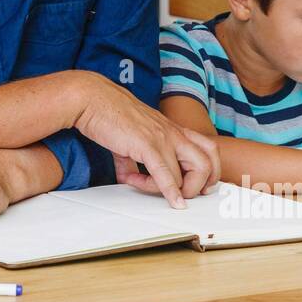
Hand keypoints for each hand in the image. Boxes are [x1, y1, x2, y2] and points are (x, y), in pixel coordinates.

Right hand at [74, 73, 219, 207]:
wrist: (92, 99)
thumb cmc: (108, 114)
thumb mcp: (129, 139)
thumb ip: (133, 161)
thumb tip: (129, 178)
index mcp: (172, 129)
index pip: (208, 149)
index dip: (208, 173)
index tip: (197, 188)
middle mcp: (174, 133)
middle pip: (208, 162)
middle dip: (201, 186)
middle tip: (184, 196)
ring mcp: (163, 138)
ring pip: (192, 173)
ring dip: (176, 191)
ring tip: (151, 189)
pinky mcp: (148, 145)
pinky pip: (167, 175)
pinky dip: (172, 193)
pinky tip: (172, 202)